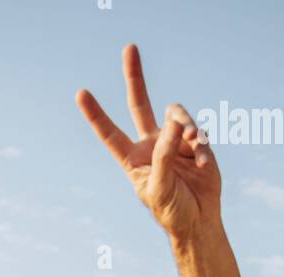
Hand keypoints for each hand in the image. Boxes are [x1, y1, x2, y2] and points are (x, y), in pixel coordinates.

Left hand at [76, 44, 220, 240]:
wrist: (199, 222)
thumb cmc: (172, 211)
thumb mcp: (160, 187)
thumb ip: (163, 155)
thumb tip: (173, 122)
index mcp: (133, 159)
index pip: (110, 133)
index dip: (96, 114)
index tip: (81, 93)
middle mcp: (152, 145)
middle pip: (140, 104)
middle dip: (134, 77)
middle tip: (129, 48)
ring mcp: (174, 141)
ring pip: (177, 114)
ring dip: (185, 125)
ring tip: (193, 141)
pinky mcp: (196, 144)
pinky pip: (199, 132)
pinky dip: (201, 146)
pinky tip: (203, 164)